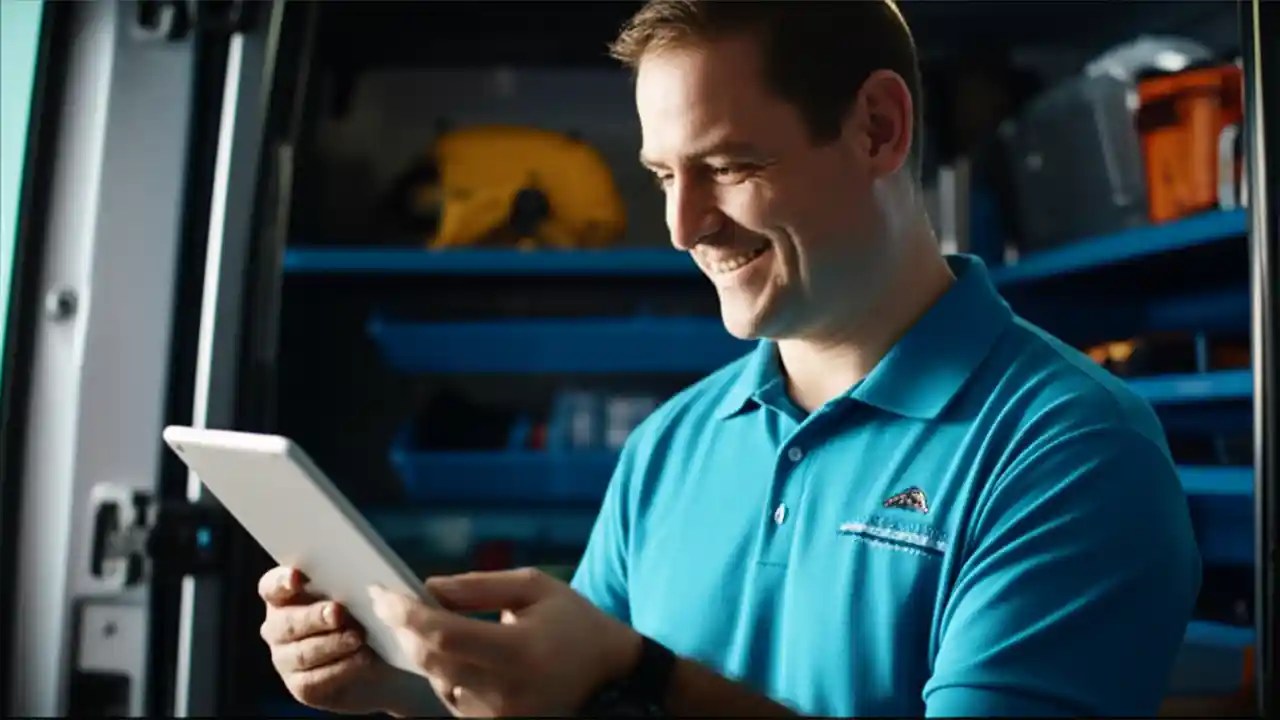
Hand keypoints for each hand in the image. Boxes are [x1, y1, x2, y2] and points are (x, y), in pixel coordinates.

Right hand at [258, 566, 433, 715]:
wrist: (393, 662)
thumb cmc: (382, 617)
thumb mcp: (388, 598)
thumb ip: (384, 591)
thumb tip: (379, 591)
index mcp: (291, 593)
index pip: (272, 586)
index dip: (280, 581)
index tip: (296, 577)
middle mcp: (281, 625)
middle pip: (284, 622)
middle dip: (312, 617)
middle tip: (337, 613)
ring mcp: (287, 658)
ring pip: (300, 653)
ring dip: (331, 644)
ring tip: (359, 639)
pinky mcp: (302, 686)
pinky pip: (312, 680)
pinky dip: (339, 668)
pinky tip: (361, 659)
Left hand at [368, 567, 641, 717]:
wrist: (612, 677)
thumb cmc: (574, 624)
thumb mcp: (534, 588)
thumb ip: (478, 586)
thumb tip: (427, 587)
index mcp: (518, 651)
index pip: (443, 634)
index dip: (406, 614)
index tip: (382, 592)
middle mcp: (506, 691)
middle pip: (432, 662)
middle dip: (406, 630)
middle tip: (392, 604)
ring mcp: (500, 717)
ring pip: (437, 682)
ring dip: (424, 653)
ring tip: (422, 625)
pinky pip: (453, 699)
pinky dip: (444, 674)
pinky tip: (449, 653)